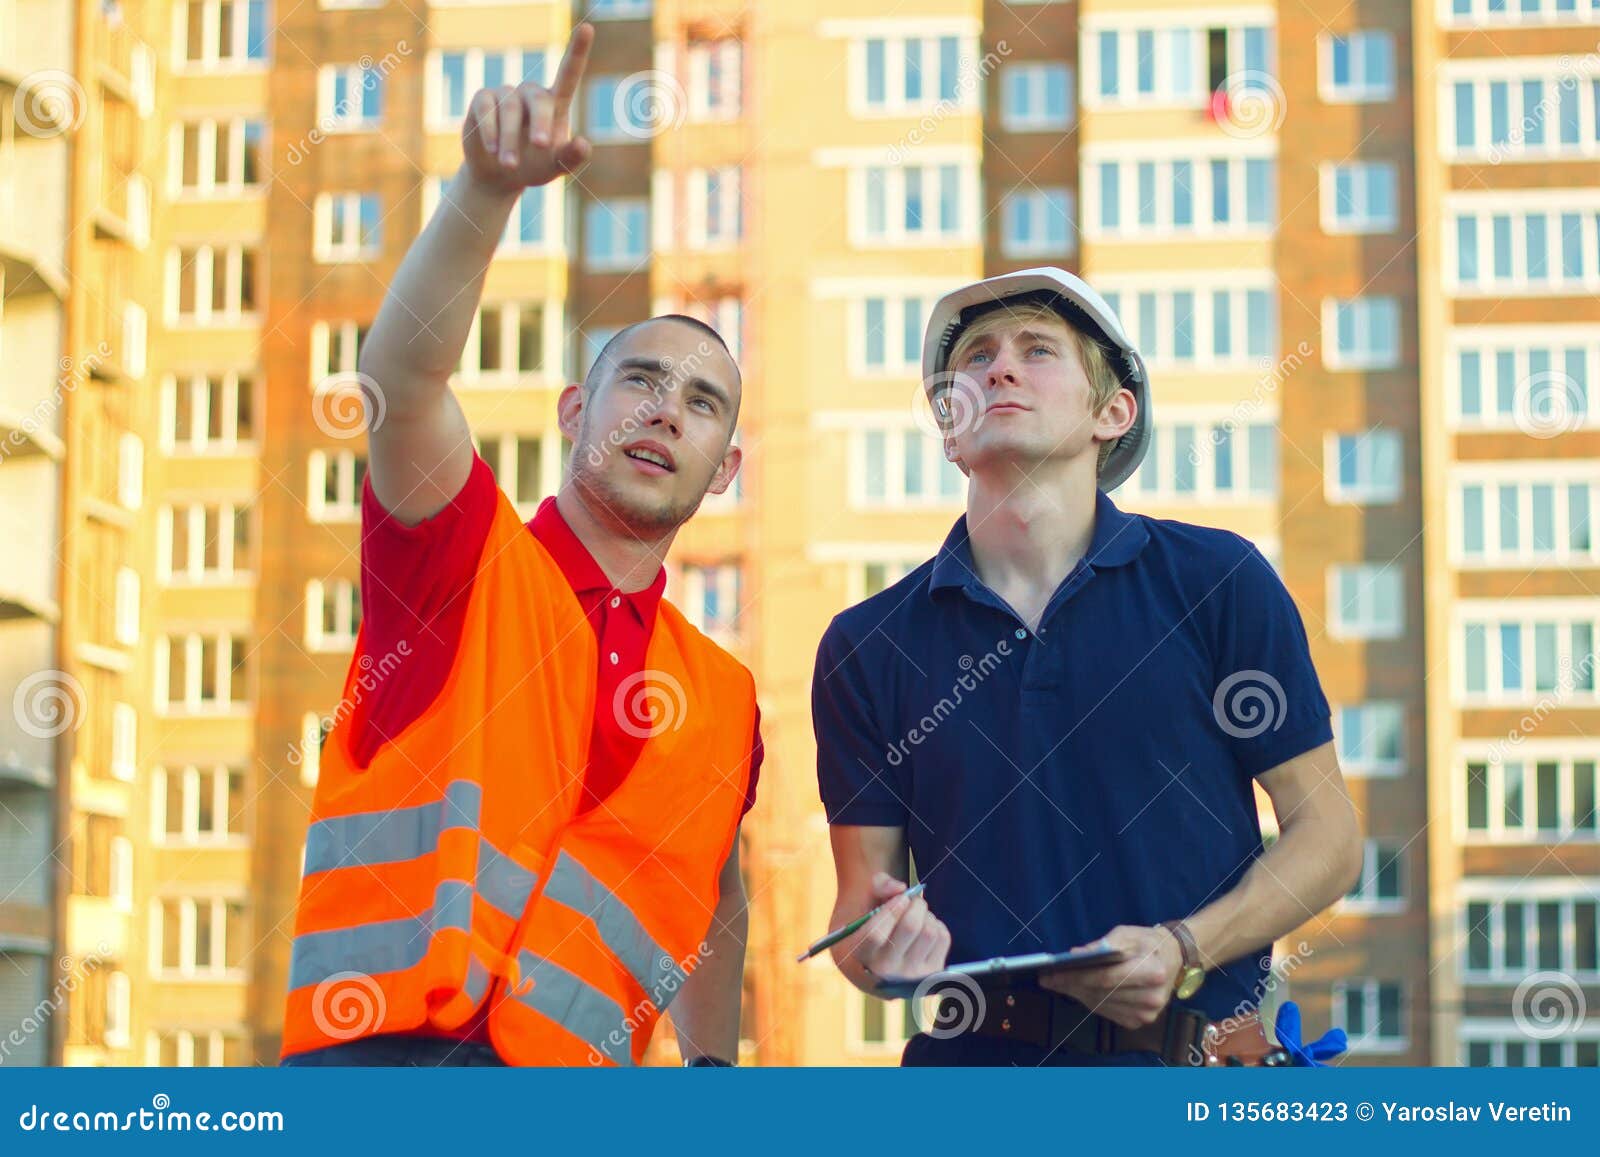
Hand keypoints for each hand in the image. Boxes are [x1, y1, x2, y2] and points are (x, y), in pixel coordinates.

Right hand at [460, 22, 592, 192]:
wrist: (498, 176)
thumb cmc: (534, 166)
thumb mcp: (556, 167)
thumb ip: (572, 157)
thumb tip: (584, 143)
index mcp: (555, 104)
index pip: (568, 73)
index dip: (577, 51)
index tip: (587, 28)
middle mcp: (531, 94)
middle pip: (539, 99)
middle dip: (541, 123)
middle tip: (542, 146)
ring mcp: (506, 94)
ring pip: (510, 109)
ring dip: (511, 139)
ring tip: (510, 164)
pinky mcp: (483, 100)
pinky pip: (487, 109)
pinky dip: (490, 130)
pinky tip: (492, 150)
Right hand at [840, 873, 950, 981]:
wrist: (883, 962)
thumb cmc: (874, 923)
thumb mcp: (867, 903)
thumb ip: (878, 886)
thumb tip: (901, 887)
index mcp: (861, 953)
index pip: (876, 934)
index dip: (892, 909)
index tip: (901, 897)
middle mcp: (885, 970)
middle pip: (910, 927)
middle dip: (915, 904)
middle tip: (913, 899)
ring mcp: (910, 975)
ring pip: (929, 932)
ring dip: (927, 915)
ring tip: (918, 915)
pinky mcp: (931, 974)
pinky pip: (942, 938)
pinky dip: (937, 925)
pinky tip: (925, 928)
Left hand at [1039, 924, 1184, 1028]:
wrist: (1174, 958)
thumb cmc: (1148, 942)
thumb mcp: (1125, 934)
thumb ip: (1101, 945)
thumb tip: (1074, 955)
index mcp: (1153, 971)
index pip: (1107, 978)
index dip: (1077, 977)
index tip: (1052, 974)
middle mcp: (1152, 997)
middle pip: (1101, 993)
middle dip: (1070, 985)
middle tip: (1048, 979)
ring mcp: (1147, 1013)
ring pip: (1101, 1004)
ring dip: (1077, 994)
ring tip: (1057, 983)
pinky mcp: (1140, 1021)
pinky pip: (1107, 1012)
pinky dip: (1090, 1001)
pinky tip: (1077, 991)